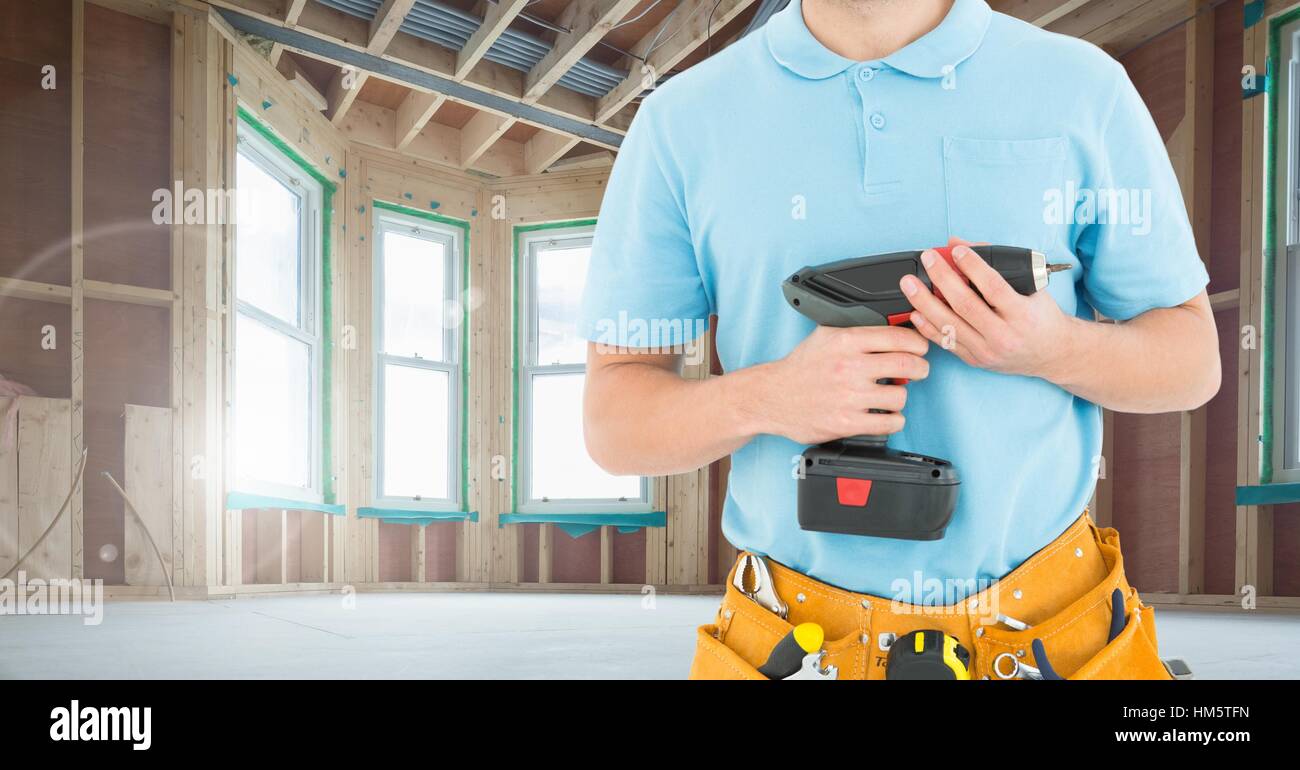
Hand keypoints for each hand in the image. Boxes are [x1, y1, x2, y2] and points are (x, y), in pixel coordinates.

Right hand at [744, 325, 929, 443]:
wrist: (772, 397)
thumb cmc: (800, 368)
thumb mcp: (826, 336)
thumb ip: (858, 331)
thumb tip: (894, 326)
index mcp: (846, 341)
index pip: (899, 337)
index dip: (918, 343)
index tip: (920, 349)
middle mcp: (849, 367)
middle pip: (907, 365)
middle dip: (920, 368)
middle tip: (918, 370)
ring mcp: (848, 396)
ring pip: (901, 396)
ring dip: (900, 396)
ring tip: (890, 395)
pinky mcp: (846, 423)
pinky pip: (890, 422)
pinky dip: (893, 419)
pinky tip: (884, 414)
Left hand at [900, 237, 1075, 379]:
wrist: (1052, 354)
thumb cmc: (1041, 317)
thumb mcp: (1032, 287)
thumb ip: (998, 264)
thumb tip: (960, 244)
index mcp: (1023, 315)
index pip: (994, 287)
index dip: (972, 267)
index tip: (956, 251)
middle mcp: (1004, 336)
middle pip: (965, 305)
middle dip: (941, 279)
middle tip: (927, 259)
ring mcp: (987, 351)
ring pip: (949, 325)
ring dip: (924, 302)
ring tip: (909, 284)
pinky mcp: (975, 360)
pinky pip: (945, 342)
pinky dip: (927, 327)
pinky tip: (914, 311)